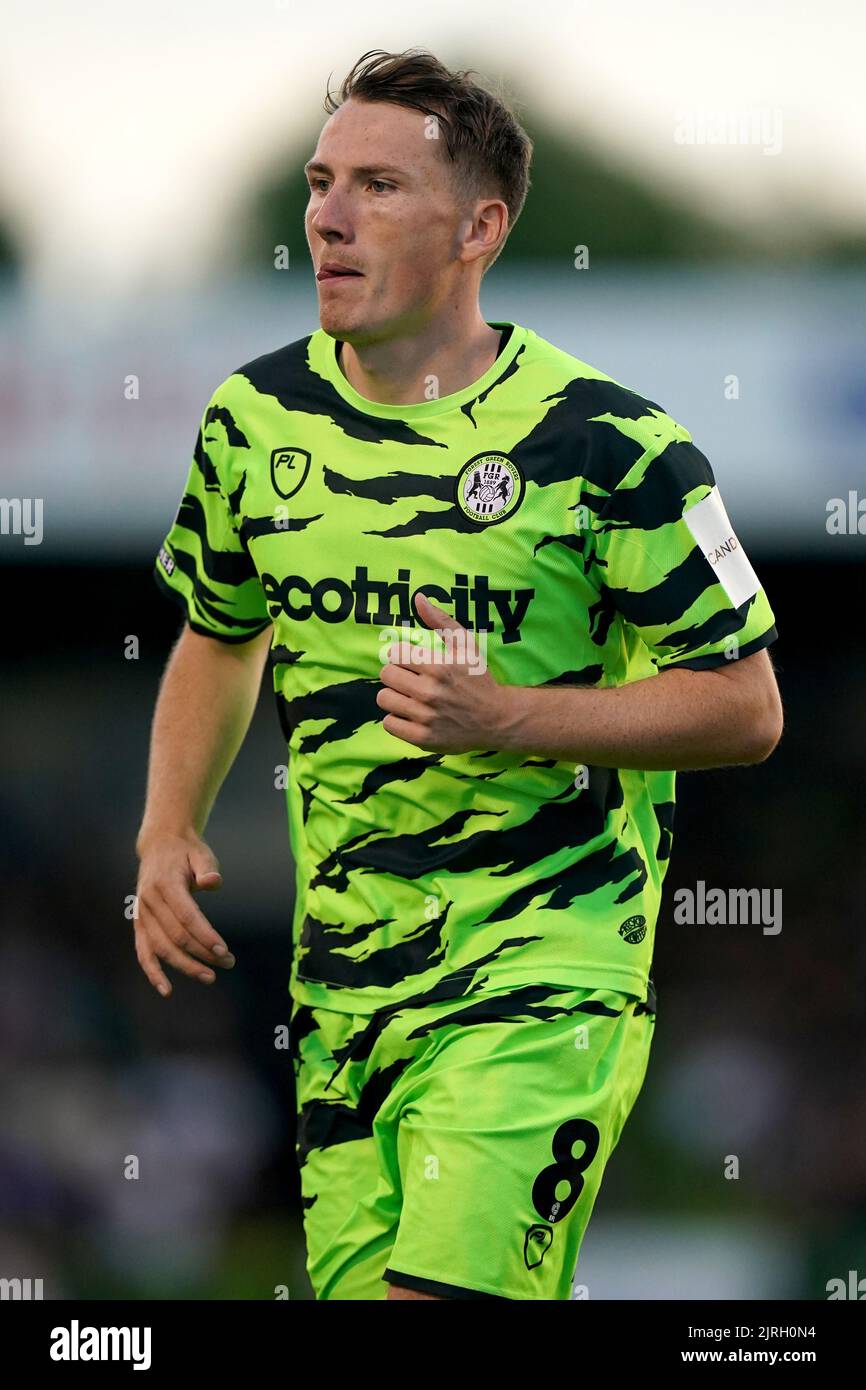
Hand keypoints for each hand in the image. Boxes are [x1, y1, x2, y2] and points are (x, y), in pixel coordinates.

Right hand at [133, 832, 234, 996]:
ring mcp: (142, 914)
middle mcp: (149, 901)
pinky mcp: (139, 924)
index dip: (205, 936)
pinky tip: (167, 990)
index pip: (187, 917)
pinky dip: (153, 972)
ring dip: (185, 966)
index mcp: (165, 884)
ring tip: (210, 977)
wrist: (160, 845)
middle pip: (176, 936)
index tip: (224, 951)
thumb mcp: (201, 853)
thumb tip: (213, 882)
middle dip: (203, 953)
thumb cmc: (187, 852)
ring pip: (161, 948)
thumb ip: (207, 868)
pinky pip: (143, 952)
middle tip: (229, 962)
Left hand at [376, 592, 506, 752]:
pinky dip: (397, 719)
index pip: (394, 653)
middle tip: (410, 680)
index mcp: (438, 666)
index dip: (401, 656)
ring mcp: (425, 717)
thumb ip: (441, 621)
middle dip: (396, 675)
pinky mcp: (423, 738)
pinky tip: (411, 715)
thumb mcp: (466, 645)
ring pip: (383, 699)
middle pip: (385, 676)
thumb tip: (418, 598)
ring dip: (394, 697)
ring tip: (409, 697)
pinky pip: (389, 723)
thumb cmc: (479, 679)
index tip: (411, 662)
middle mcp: (430, 692)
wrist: (497, 719)